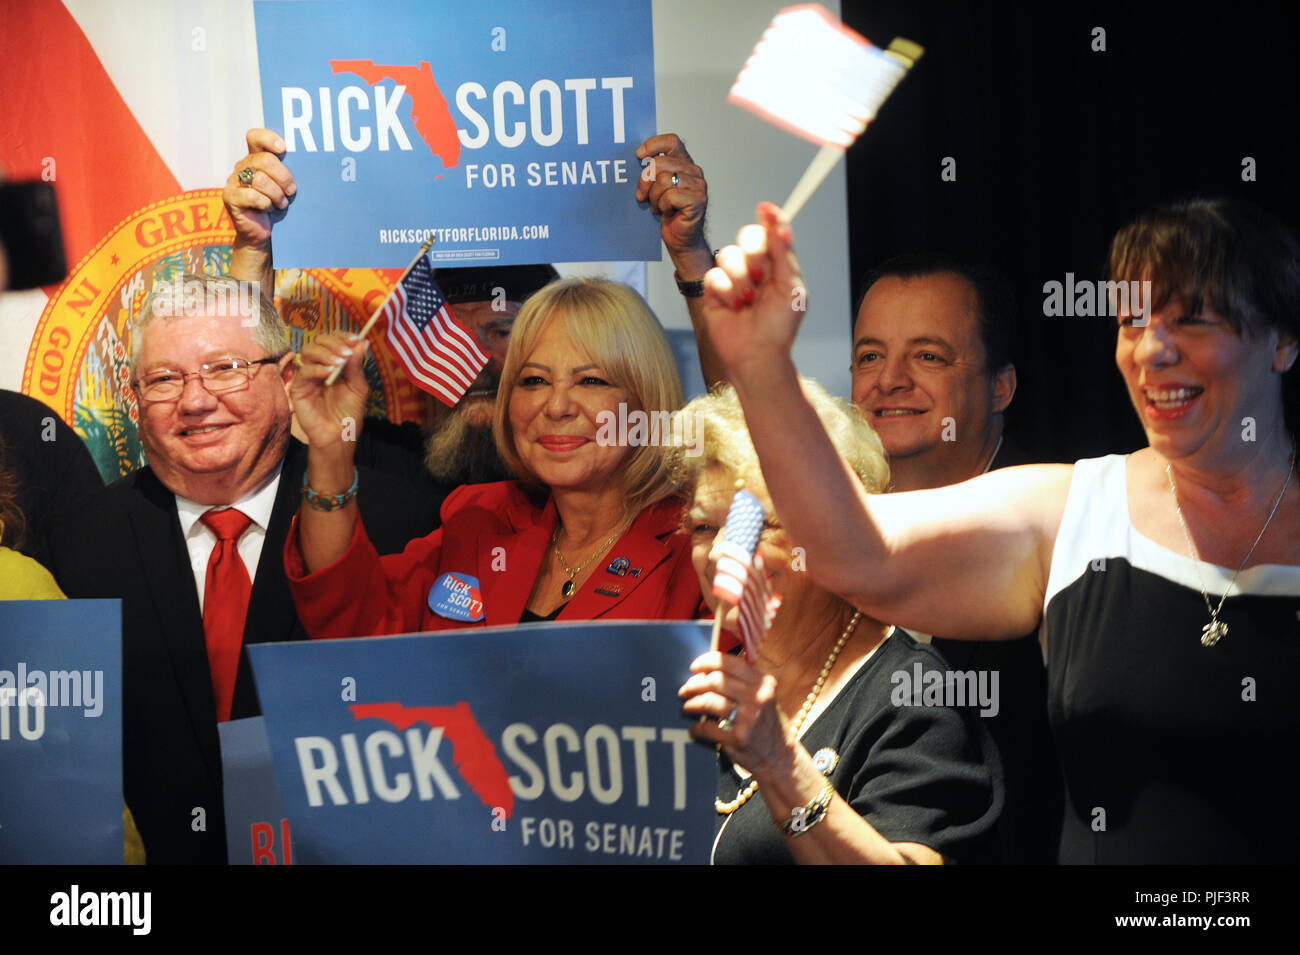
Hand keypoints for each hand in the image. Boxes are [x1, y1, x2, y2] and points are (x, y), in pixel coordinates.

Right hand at [222, 128, 294, 251]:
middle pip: (264, 160)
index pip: (255, 137)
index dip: (269, 138)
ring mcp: (233, 181)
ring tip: (281, 203)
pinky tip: (268, 209)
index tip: (284, 150)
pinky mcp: (230, 197)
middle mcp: (242, 167)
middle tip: (291, 191)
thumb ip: (286, 172)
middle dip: (283, 177)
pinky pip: (252, 195)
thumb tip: (306, 162)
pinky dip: (265, 204)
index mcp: (254, 159)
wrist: (262, 233)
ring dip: (276, 194)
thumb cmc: (276, 207)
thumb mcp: (283, 187)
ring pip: (260, 179)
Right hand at [289, 333, 368, 460]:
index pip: (334, 341)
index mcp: (334, 363)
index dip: (343, 337)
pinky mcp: (298, 387)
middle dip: (334, 343)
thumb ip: (356, 366)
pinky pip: (303, 372)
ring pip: (308, 351)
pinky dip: (316, 369)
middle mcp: (319, 365)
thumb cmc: (349, 413)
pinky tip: (328, 373)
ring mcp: (308, 375)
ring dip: (325, 353)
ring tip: (338, 363)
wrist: (339, 436)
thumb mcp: (358, 387)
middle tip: (346, 352)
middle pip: (319, 341)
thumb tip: (362, 343)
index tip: (356, 339)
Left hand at [635, 133, 712, 275]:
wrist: (681, 240)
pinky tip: (667, 212)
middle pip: (660, 163)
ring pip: (663, 180)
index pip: (671, 141)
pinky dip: (662, 206)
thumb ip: (654, 171)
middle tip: (644, 196)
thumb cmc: (669, 214)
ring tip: (658, 206)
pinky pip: (670, 196)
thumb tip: (637, 158)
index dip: (653, 145)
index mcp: (685, 164)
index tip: (639, 156)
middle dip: (645, 181)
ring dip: (654, 197)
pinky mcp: (697, 200)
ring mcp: (698, 186)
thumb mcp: (657, 187)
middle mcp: (694, 171)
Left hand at [679, 651, 796, 779]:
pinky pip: (708, 727)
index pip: (729, 663)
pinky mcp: (739, 737)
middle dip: (694, 684)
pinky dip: (697, 728)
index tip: (694, 667)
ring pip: (709, 701)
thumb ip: (744, 683)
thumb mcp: (764, 697)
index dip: (707, 662)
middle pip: (715, 681)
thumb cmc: (767, 725)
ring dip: (692, 703)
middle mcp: (757, 697)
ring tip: (687, 707)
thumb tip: (708, 672)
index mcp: (763, 683)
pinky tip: (694, 729)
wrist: (780, 758)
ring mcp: (749, 718)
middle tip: (685, 689)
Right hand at [700, 202, 805, 378]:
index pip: (770, 233)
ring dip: (741, 280)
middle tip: (762, 278)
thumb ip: (784, 253)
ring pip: (728, 255)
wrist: (757, 355)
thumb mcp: (791, 288)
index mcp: (776, 265)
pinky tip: (734, 307)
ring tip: (748, 301)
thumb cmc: (779, 328)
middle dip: (754, 256)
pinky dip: (726, 291)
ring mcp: (733, 279)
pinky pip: (713, 275)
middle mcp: (754, 268)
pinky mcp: (714, 292)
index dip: (768, 219)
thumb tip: (781, 223)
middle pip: (747, 238)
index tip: (765, 209)